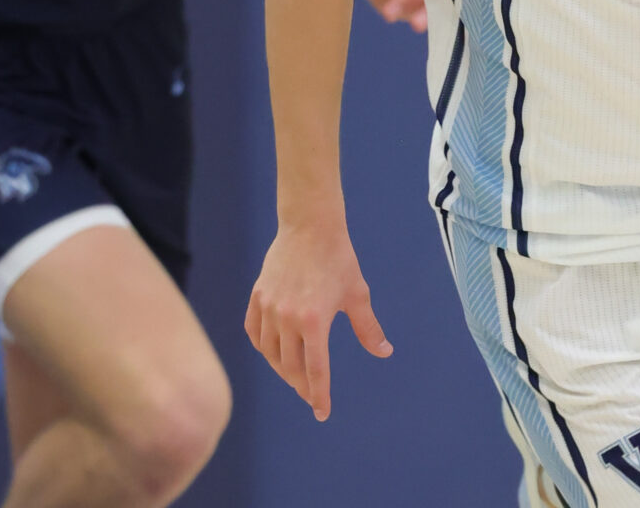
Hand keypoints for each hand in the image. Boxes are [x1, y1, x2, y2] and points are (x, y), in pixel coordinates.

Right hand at [244, 218, 392, 421]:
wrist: (310, 226)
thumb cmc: (339, 259)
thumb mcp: (357, 294)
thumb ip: (368, 327)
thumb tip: (385, 352)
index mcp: (314, 320)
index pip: (315, 370)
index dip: (319, 394)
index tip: (322, 412)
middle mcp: (286, 318)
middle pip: (290, 367)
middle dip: (302, 386)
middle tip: (312, 395)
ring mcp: (268, 308)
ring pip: (270, 353)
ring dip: (282, 370)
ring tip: (295, 376)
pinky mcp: (257, 297)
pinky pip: (254, 333)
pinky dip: (263, 347)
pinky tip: (273, 353)